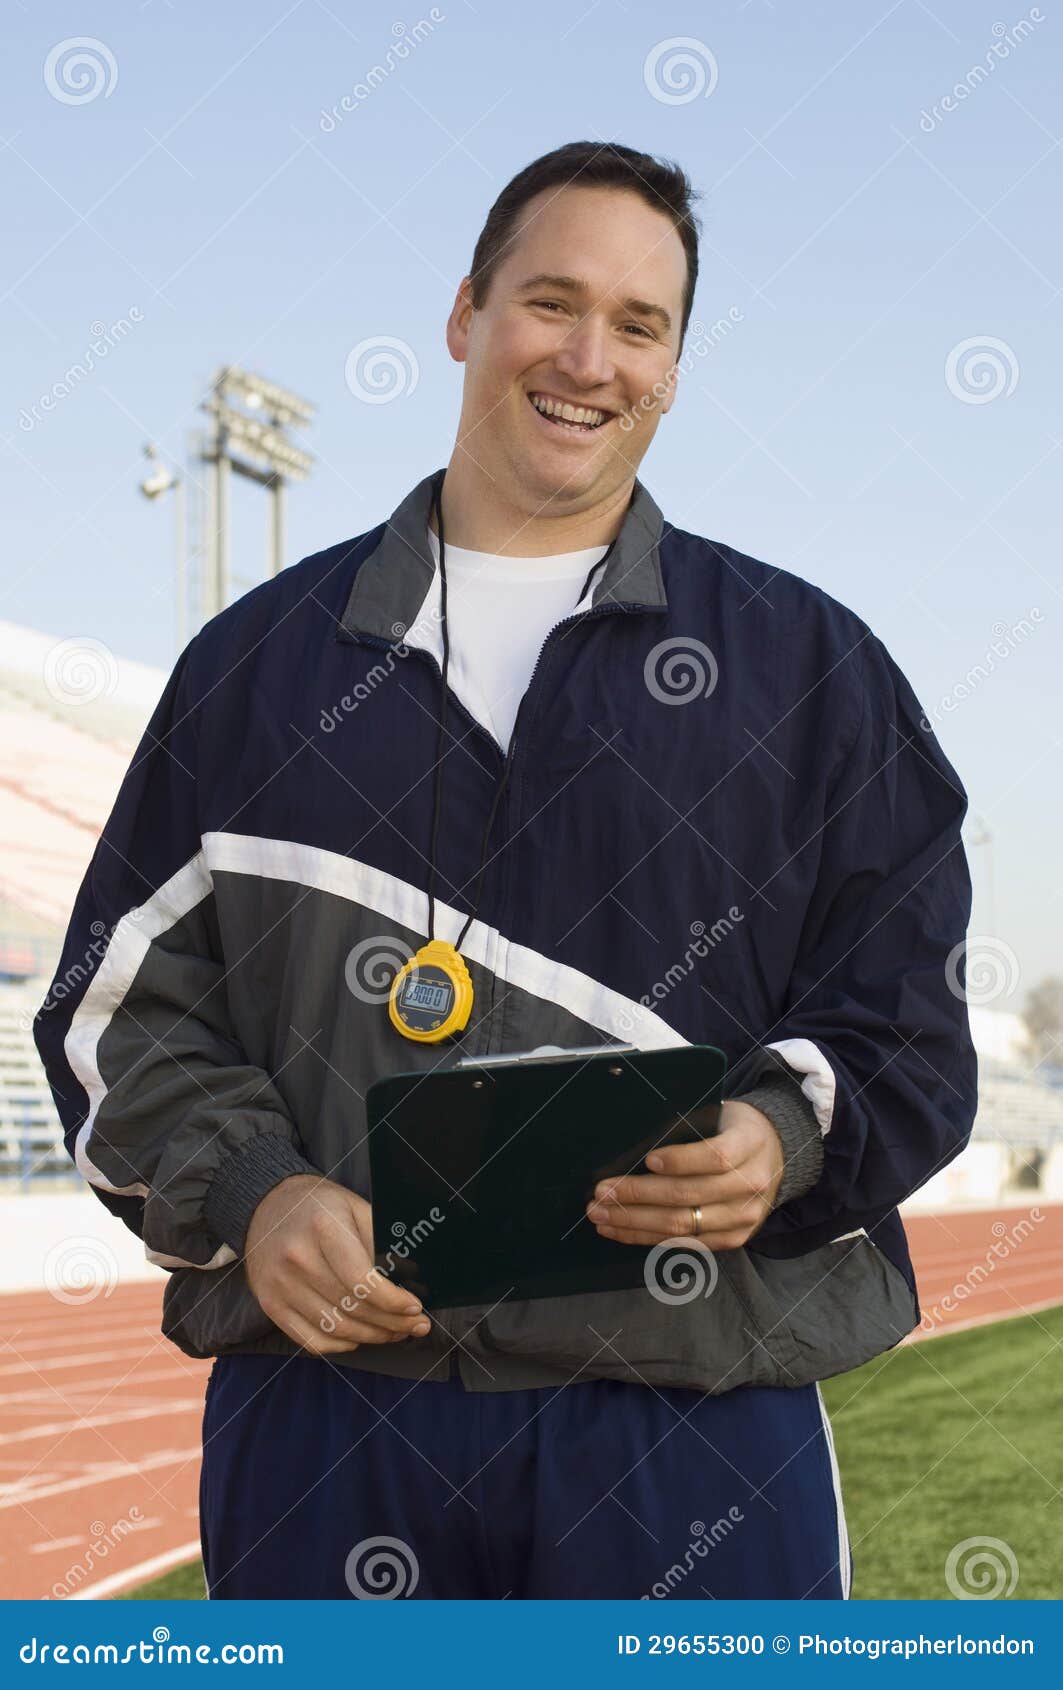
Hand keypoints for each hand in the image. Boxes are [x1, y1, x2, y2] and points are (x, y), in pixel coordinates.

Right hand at [243, 1173, 431, 1355]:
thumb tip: (409, 1276)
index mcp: (323, 1228)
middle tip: (415, 1325)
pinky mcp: (271, 1306)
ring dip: (372, 1336)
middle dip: (392, 1322)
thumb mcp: (354, 1208)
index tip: (414, 1307)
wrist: (267, 1208)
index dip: (393, 1300)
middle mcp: (297, 1259)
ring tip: (394, 1332)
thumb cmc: (320, 1208)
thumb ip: (380, 1240)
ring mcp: (280, 1285)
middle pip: (352, 1307)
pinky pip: (311, 1340)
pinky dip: (341, 1344)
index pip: (362, 1280)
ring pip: (335, 1328)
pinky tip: (360, 1336)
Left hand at [584, 1099, 784, 1250]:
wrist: (776, 1155)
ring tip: (600, 1214)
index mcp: (749, 1145)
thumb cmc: (733, 1128)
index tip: (648, 1159)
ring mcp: (744, 1217)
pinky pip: (685, 1243)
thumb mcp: (721, 1114)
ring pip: (682, 1225)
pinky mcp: (733, 1238)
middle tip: (601, 1192)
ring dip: (634, 1222)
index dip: (681, 1160)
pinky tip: (620, 1230)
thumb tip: (633, 1144)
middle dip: (638, 1195)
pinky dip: (648, 1237)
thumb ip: (689, 1127)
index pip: (716, 1157)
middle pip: (688, 1196)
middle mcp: (751, 1185)